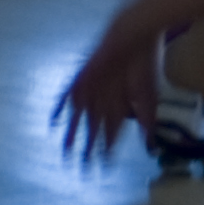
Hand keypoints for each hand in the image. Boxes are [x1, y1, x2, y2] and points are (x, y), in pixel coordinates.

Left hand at [54, 24, 159, 161]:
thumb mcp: (150, 97)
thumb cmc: (147, 64)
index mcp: (121, 105)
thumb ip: (147, 120)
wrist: (134, 36)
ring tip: (66, 153)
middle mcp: (104, 101)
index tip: (104, 167)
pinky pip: (67, 94)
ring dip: (72, 134)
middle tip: (83, 168)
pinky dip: (60, 106)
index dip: (108, 150)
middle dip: (89, 149)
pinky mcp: (82, 78)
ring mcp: (91, 90)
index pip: (112, 133)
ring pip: (78, 117)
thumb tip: (149, 145)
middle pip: (93, 130)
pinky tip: (53, 120)